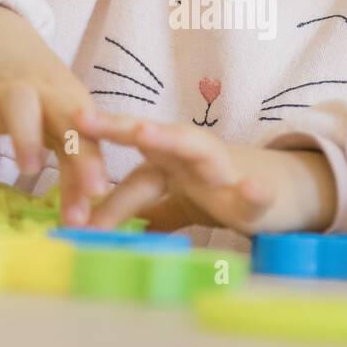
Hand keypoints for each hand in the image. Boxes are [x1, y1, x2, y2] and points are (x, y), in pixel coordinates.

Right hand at [0, 7, 109, 223]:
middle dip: (78, 149)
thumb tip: (82, 222)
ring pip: (19, 100)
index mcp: (72, 107)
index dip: (94, 164)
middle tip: (87, 187)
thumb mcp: (62, 134)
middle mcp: (44, 94)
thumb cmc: (42, 104)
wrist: (4, 46)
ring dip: (27, 133)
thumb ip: (72, 176)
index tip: (99, 196)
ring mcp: (5, 88)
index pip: (89, 136)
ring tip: (29, 169)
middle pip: (66, 113)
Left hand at [71, 110, 281, 235]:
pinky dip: (254, 190)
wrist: (284, 192)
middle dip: (116, 126)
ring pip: (195, 148)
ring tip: (143, 133)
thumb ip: (142, 209)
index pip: (127, 163)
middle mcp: (192, 155)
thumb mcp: (176, 200)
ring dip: (169, 138)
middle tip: (81, 119)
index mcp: (170, 159)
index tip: (62, 184)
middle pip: (151, 135)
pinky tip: (252, 190)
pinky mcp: (258, 192)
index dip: (98, 177)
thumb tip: (96, 226)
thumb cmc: (223, 191)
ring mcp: (224, 169)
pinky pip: (256, 191)